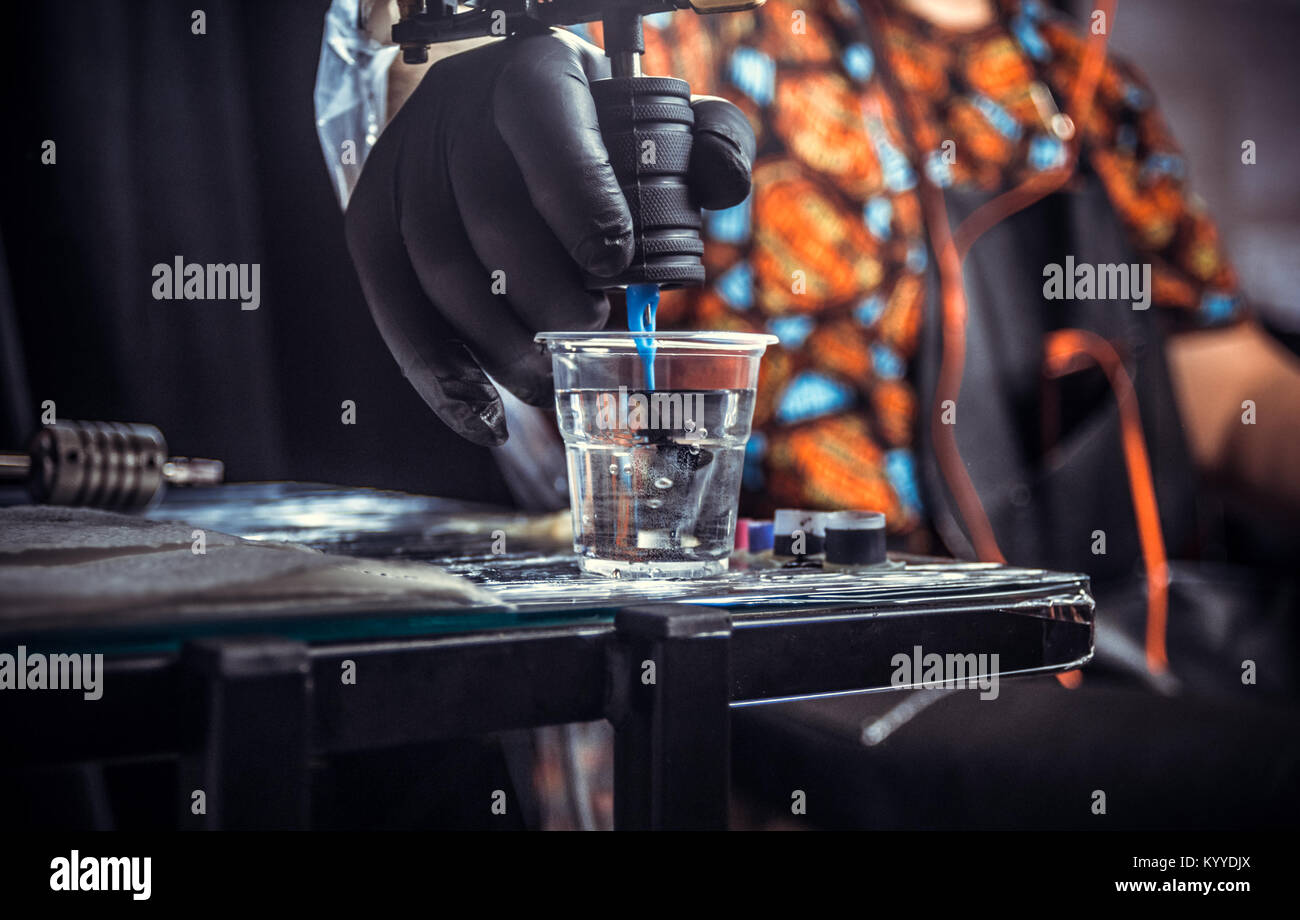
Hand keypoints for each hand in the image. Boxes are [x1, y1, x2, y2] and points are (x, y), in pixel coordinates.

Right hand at [345, 29, 754, 445]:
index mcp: (530, 75)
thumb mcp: (648, 115)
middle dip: (550, 296)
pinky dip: (439, 378)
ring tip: (550, 375)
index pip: (545, 129)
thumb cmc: (587, 131)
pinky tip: (484, 418)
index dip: (582, 202)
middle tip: (592, 326)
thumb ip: (701, 144)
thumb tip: (722, 186)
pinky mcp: (369, 221)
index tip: (617, 264)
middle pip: (491, 220)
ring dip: (502, 346)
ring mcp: (402, 168)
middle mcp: (454, 113)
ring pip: (440, 274)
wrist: (491, 111)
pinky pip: (393, 309)